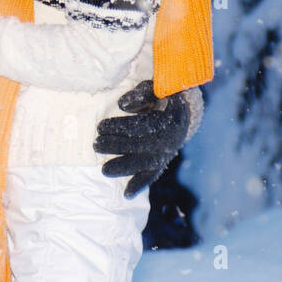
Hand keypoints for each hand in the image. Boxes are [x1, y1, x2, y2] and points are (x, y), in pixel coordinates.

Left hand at [94, 79, 190, 197]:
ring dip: (124, 167)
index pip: (143, 126)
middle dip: (116, 146)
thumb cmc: (165, 94)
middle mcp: (171, 138)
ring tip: (104, 170)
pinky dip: (140, 184)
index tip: (101, 126)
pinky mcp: (163, 160)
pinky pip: (152, 174)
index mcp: (171, 118)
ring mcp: (167, 152)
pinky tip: (127, 195)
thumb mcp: (157, 87)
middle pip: (141, 146)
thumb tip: (121, 106)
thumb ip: (142, 94)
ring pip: (145, 163)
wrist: (185, 109)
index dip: (121, 127)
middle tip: (96, 144)